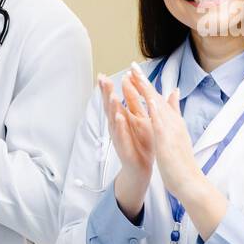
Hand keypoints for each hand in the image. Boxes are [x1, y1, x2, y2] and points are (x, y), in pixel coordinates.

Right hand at [99, 72, 153, 219]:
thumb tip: (138, 86)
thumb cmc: (141, 145)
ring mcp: (119, 137)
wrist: (141, 169)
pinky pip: (121, 135)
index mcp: (123, 119)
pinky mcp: (124, 147)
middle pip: (110, 107)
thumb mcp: (143, 120)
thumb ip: (140, 103)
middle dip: (106, 93)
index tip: (103, 75)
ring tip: (110, 96)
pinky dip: (120, 126)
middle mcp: (118, 127)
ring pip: (114, 120)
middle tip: (101, 79)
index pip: (115, 99)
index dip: (109, 88)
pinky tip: (119, 117)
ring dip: (111, 108)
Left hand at [127, 65, 201, 200]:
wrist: (189, 181)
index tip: (135, 71)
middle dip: (144, 82)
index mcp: (171, 122)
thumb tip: (174, 99)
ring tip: (136, 75)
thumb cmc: (180, 161)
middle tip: (132, 65)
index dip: (146, 86)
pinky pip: (161, 123)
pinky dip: (155, 111)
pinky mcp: (169, 140)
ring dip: (146, 90)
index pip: (157, 100)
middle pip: (156, 98)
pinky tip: (148, 101)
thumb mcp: (176, 136)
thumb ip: (174, 116)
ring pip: (157, 106)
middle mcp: (172, 122)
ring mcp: (171, 130)